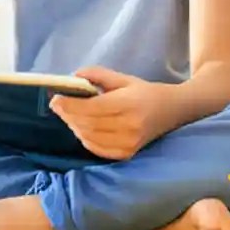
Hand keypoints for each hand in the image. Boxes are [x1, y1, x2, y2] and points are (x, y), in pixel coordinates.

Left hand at [48, 66, 177, 159]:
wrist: (173, 110)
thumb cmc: (146, 92)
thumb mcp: (123, 78)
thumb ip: (98, 75)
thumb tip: (73, 77)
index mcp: (128, 104)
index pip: (91, 108)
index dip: (70, 105)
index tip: (56, 99)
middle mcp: (128, 127)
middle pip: (87, 124)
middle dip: (68, 114)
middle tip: (58, 105)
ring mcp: (128, 144)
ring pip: (89, 137)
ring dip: (74, 126)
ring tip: (69, 115)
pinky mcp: (127, 154)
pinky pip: (97, 148)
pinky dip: (84, 138)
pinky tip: (82, 128)